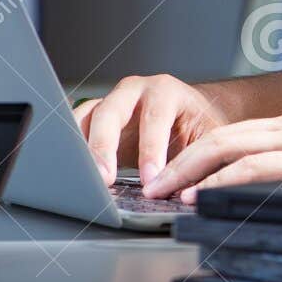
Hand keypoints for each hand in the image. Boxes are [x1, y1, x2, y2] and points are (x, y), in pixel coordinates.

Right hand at [73, 74, 228, 191]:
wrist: (191, 112)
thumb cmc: (200, 124)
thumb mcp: (208, 139)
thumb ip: (198, 160)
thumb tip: (192, 190)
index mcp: (165, 91)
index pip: (154, 117)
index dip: (151, 150)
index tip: (151, 179)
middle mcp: (134, 91)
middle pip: (110, 112)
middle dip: (105, 147)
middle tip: (104, 179)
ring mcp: (111, 102)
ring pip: (86, 118)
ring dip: (81, 149)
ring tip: (81, 179)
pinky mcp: (96, 118)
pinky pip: (76, 128)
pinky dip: (73, 149)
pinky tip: (73, 171)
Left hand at [148, 112, 281, 201]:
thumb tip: (257, 199)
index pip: (232, 135)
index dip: (196, 155)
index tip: (173, 176)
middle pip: (220, 137)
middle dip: (181, 161)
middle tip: (153, 184)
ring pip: (229, 147)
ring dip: (189, 170)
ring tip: (164, 191)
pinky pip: (254, 167)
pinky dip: (222, 181)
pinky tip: (201, 195)